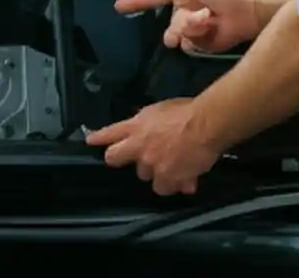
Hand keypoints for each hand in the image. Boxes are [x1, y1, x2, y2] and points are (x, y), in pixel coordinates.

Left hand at [85, 98, 221, 195]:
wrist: (207, 124)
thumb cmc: (187, 111)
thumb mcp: (160, 110)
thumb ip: (147, 123)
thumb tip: (143, 130)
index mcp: (136, 127)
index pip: (109, 133)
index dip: (99, 138)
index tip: (91, 141)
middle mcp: (139, 149)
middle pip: (116, 159)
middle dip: (127, 159)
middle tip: (143, 157)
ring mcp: (153, 166)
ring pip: (147, 177)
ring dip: (158, 173)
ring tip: (175, 165)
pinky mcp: (169, 179)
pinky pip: (168, 187)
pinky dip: (178, 183)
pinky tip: (188, 178)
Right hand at [115, 0, 258, 53]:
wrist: (244, 9)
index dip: (138, 1)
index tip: (119, 7)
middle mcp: (184, 12)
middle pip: (170, 23)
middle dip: (178, 24)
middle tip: (190, 20)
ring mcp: (193, 30)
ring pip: (178, 34)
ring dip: (191, 26)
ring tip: (205, 20)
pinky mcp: (202, 44)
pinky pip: (189, 44)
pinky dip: (199, 35)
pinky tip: (211, 27)